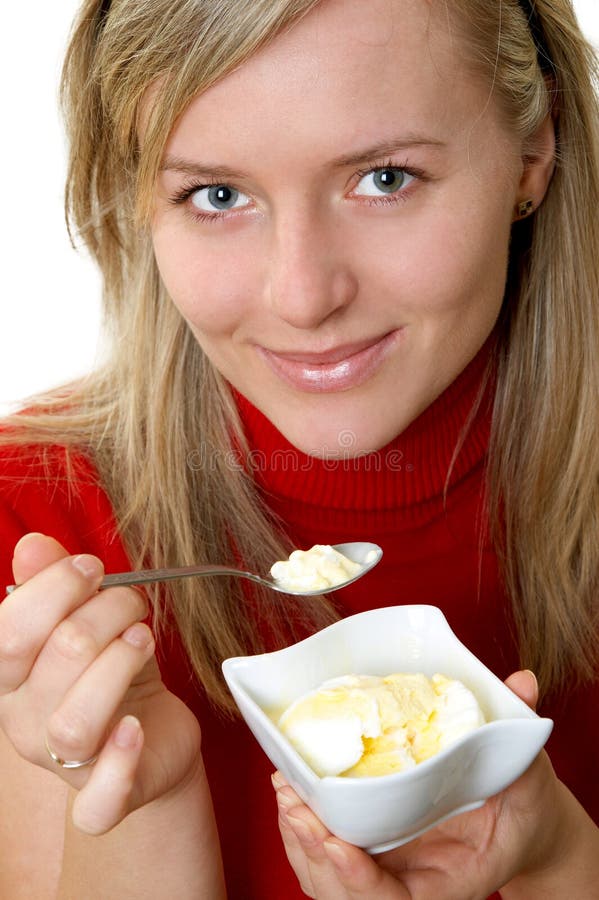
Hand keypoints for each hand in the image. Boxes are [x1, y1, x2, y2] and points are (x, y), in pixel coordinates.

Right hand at [0, 533, 201, 834]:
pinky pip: (99, 801)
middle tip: (131, 603)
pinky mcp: (109, 794)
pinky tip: (137, 726)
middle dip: (103, 614)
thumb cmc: (114, 672)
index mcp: (12, 678)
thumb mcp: (88, 622)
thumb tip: (33, 545)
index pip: (8, 634)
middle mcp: (28, 722)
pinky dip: (119, 762)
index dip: (53, 590)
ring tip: (143, 640)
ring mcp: (65, 764)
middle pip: (56, 660)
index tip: (92, 568)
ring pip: (75, 721)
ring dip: (119, 666)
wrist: (152, 736)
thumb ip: (54, 585)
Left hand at [273, 671, 567, 898]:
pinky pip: (327, 852)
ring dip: (299, 837)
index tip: (335, 844)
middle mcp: (408, 881)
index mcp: (446, 880)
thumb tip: (520, 684)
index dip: (359, 881)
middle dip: (313, 850)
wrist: (518, 824)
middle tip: (293, 800)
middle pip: (346, 890)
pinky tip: (292, 791)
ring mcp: (386, 868)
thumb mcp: (528, 778)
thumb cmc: (523, 808)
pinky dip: (303, 828)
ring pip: (328, 875)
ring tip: (285, 791)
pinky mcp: (373, 848)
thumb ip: (520, 740)